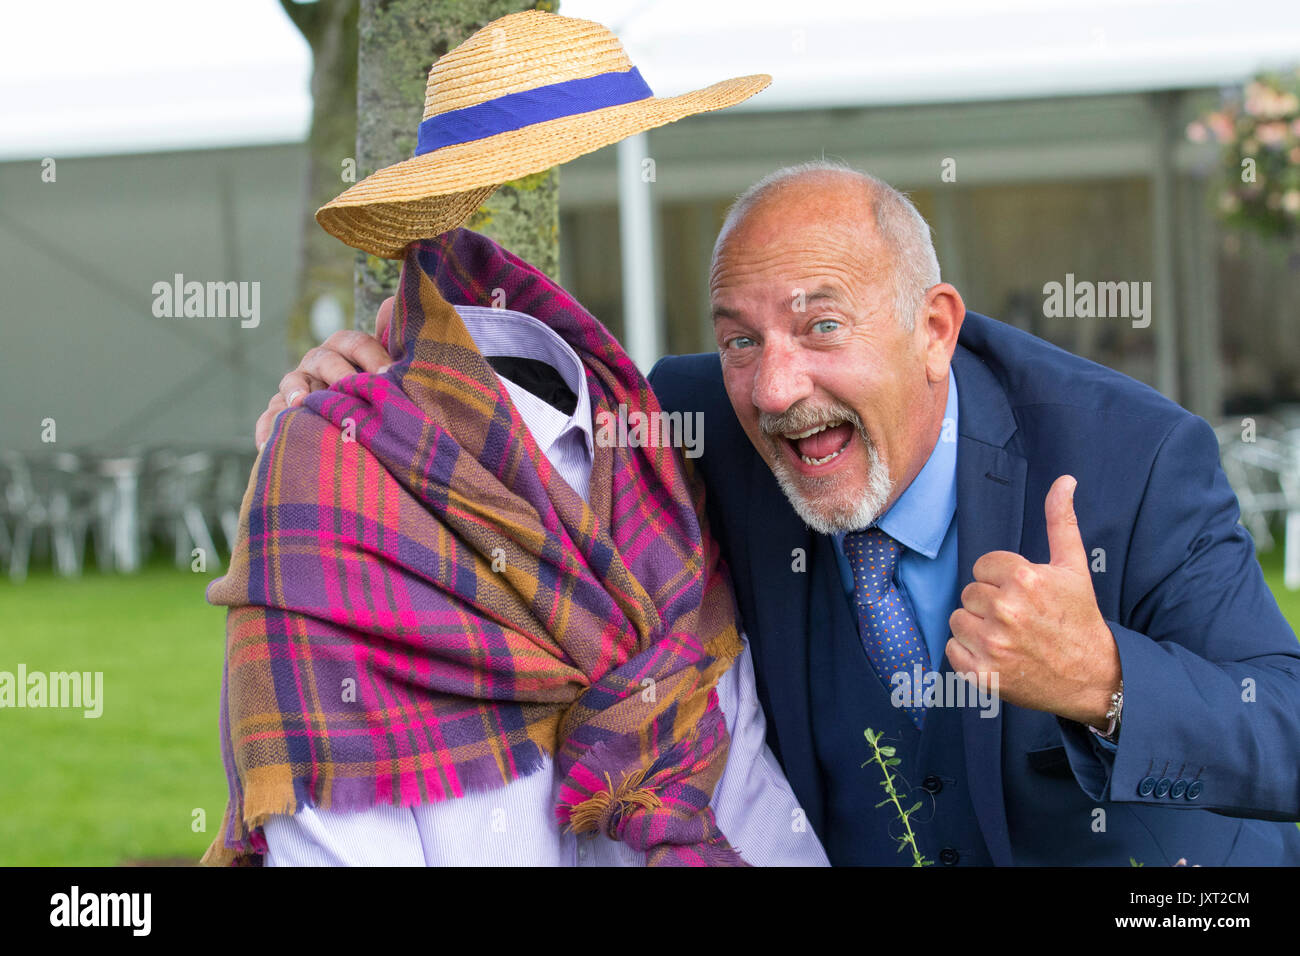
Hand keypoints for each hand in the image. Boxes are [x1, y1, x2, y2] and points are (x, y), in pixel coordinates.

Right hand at [254, 296, 394, 448]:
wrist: (362, 417)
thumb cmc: (380, 387)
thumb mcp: (391, 366)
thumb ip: (394, 342)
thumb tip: (389, 306)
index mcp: (346, 347)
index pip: (357, 344)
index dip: (373, 356)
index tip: (389, 375)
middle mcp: (320, 361)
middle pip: (326, 361)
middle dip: (339, 374)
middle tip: (351, 388)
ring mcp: (299, 385)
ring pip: (293, 384)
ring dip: (296, 392)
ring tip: (301, 404)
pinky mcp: (283, 409)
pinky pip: (271, 416)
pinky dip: (267, 429)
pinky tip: (265, 444)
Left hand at [946, 475, 1120, 726]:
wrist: (1092, 677)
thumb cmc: (1080, 618)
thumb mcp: (1073, 567)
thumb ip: (1061, 521)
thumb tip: (1064, 480)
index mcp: (1024, 579)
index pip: (982, 567)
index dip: (1000, 580)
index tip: (1022, 595)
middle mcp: (1006, 610)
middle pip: (969, 593)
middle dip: (989, 603)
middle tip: (1019, 619)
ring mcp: (993, 644)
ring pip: (957, 620)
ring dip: (976, 628)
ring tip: (1007, 637)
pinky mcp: (983, 674)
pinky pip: (952, 650)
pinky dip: (967, 654)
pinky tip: (995, 656)